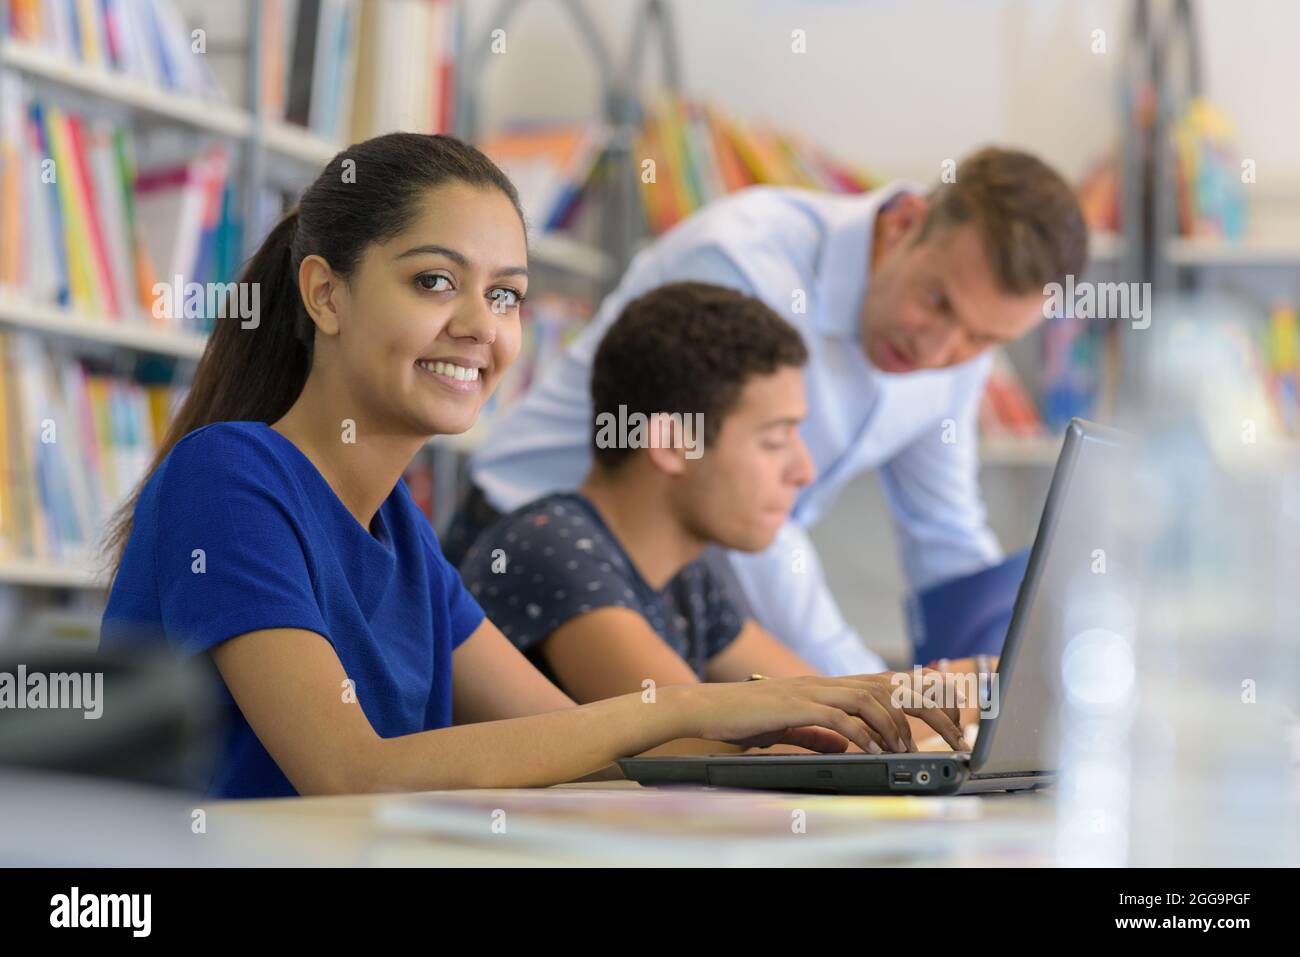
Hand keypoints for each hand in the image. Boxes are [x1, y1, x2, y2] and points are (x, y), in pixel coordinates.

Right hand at [668, 674, 966, 753]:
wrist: (703, 707)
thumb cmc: (743, 717)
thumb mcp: (791, 725)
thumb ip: (821, 732)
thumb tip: (849, 745)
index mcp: (828, 685)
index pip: (889, 682)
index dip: (926, 695)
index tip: (953, 718)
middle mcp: (825, 682)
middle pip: (892, 685)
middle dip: (930, 708)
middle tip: (956, 734)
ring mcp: (811, 692)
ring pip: (871, 699)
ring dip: (897, 726)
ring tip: (911, 750)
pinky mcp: (794, 707)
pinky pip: (839, 720)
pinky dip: (862, 737)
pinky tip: (875, 753)